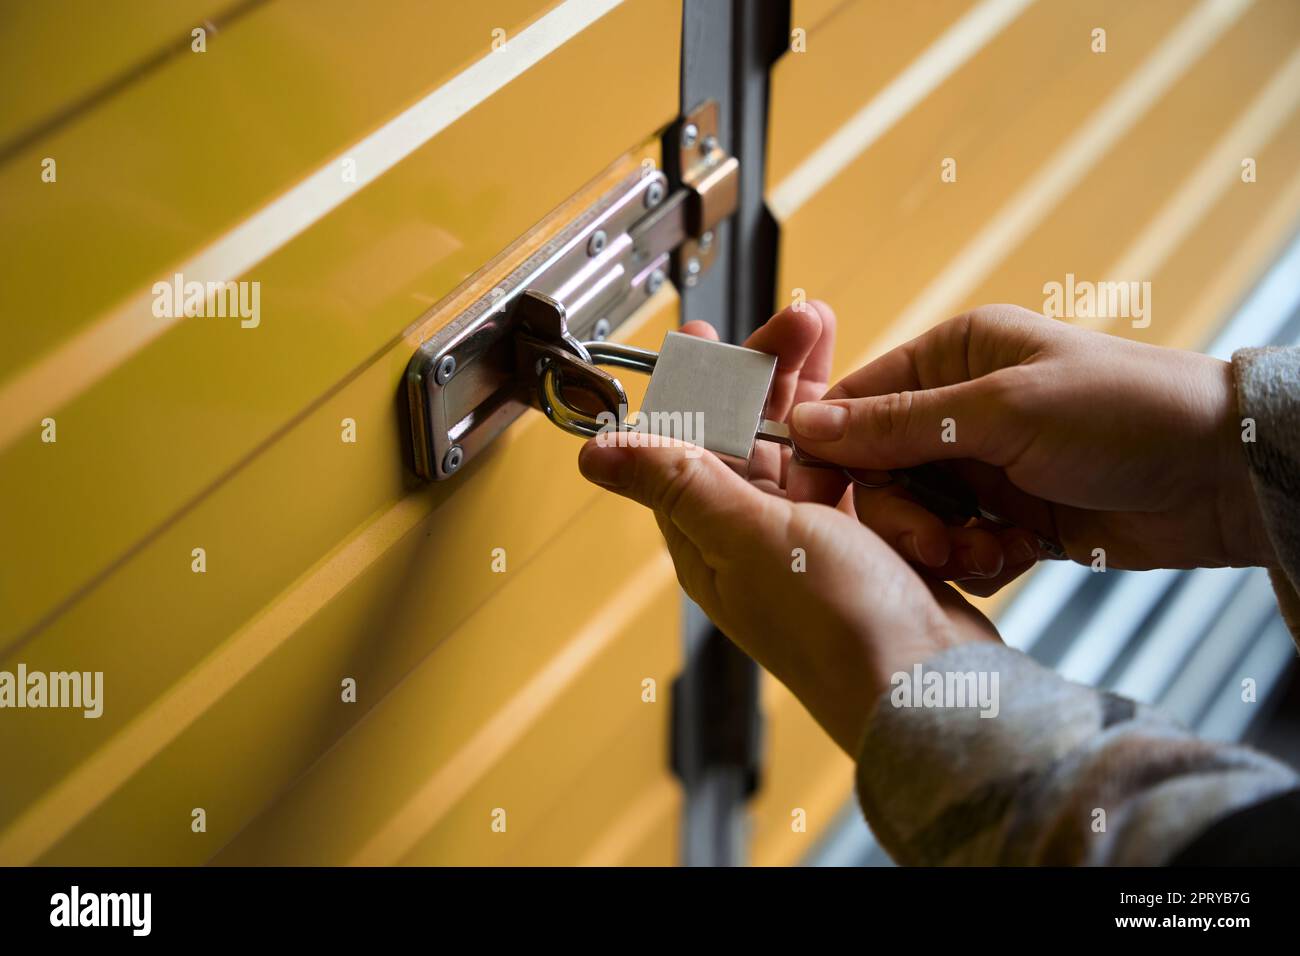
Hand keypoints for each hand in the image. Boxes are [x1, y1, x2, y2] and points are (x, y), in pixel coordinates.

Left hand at [577, 303, 1000, 752]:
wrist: (931, 689)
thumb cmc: (840, 629)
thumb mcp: (749, 538)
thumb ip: (678, 483)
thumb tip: (594, 454)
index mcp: (707, 538)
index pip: (687, 442)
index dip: (698, 383)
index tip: (709, 331)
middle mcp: (750, 537)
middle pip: (746, 434)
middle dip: (767, 372)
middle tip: (800, 316)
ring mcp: (806, 539)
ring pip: (799, 444)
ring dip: (811, 390)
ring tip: (829, 333)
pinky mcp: (858, 541)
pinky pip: (845, 470)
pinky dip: (850, 433)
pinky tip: (863, 401)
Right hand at [787, 304, 1274, 594]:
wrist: (1221, 476)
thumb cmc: (1122, 412)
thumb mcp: (1001, 411)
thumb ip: (899, 424)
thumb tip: (804, 423)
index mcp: (952, 359)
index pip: (857, 404)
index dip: (831, 453)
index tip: (815, 499)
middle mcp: (959, 413)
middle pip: (877, 474)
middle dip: (902, 515)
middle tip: (937, 542)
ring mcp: (984, 468)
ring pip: (915, 519)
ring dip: (943, 545)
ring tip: (991, 550)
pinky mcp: (1009, 519)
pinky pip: (957, 549)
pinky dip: (978, 562)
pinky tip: (1019, 555)